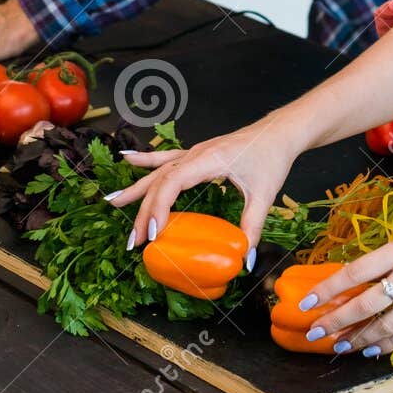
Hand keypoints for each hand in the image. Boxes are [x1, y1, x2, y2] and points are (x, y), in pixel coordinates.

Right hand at [104, 118, 306, 254]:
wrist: (280, 131)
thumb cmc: (272, 157)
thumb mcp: (264, 195)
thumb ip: (253, 227)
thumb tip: (245, 260)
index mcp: (208, 160)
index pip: (173, 182)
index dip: (159, 207)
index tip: (153, 233)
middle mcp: (195, 154)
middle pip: (160, 182)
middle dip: (143, 211)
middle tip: (133, 241)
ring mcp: (194, 152)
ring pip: (158, 171)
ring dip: (137, 189)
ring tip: (112, 203)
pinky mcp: (197, 154)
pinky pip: (165, 158)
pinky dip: (146, 160)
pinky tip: (127, 160)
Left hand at [294, 220, 392, 357]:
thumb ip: (386, 263)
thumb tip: (352, 286)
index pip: (354, 272)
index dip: (327, 289)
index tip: (306, 302)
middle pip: (365, 304)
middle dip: (336, 321)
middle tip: (315, 332)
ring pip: (384, 326)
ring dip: (358, 338)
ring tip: (340, 344)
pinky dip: (386, 344)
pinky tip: (371, 349)